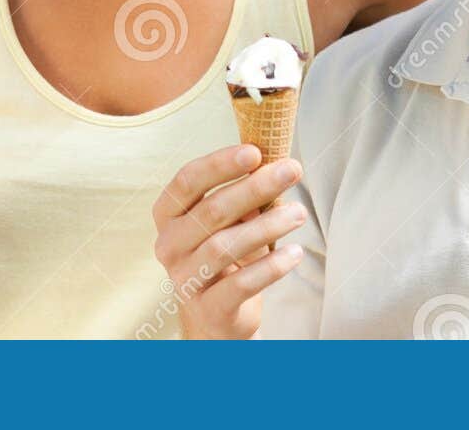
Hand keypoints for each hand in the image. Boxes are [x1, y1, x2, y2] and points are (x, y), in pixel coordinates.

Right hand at [151, 144, 307, 339]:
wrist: (215, 317)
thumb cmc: (224, 256)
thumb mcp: (230, 222)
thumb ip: (244, 197)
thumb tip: (276, 166)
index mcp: (168, 215)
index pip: (187, 181)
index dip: (220, 164)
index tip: (256, 152)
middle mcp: (169, 245)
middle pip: (212, 210)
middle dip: (255, 187)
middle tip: (292, 170)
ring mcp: (185, 279)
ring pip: (225, 245)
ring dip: (268, 226)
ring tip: (300, 213)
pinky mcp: (208, 309)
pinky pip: (241, 284)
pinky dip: (271, 267)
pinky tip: (295, 253)